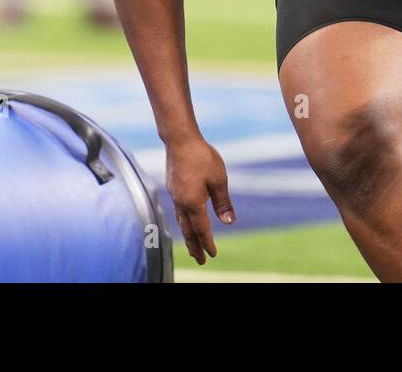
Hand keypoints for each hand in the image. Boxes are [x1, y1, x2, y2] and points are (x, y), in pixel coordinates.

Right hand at [165, 135, 234, 264]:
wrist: (180, 140)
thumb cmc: (202, 158)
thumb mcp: (219, 180)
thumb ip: (223, 203)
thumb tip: (228, 222)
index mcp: (193, 203)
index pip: (202, 230)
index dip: (208, 243)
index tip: (213, 255)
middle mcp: (181, 203)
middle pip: (188, 231)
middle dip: (194, 247)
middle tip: (200, 260)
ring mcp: (175, 195)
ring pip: (181, 222)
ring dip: (188, 235)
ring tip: (192, 245)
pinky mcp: (173, 187)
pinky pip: (178, 211)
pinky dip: (184, 222)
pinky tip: (186, 220)